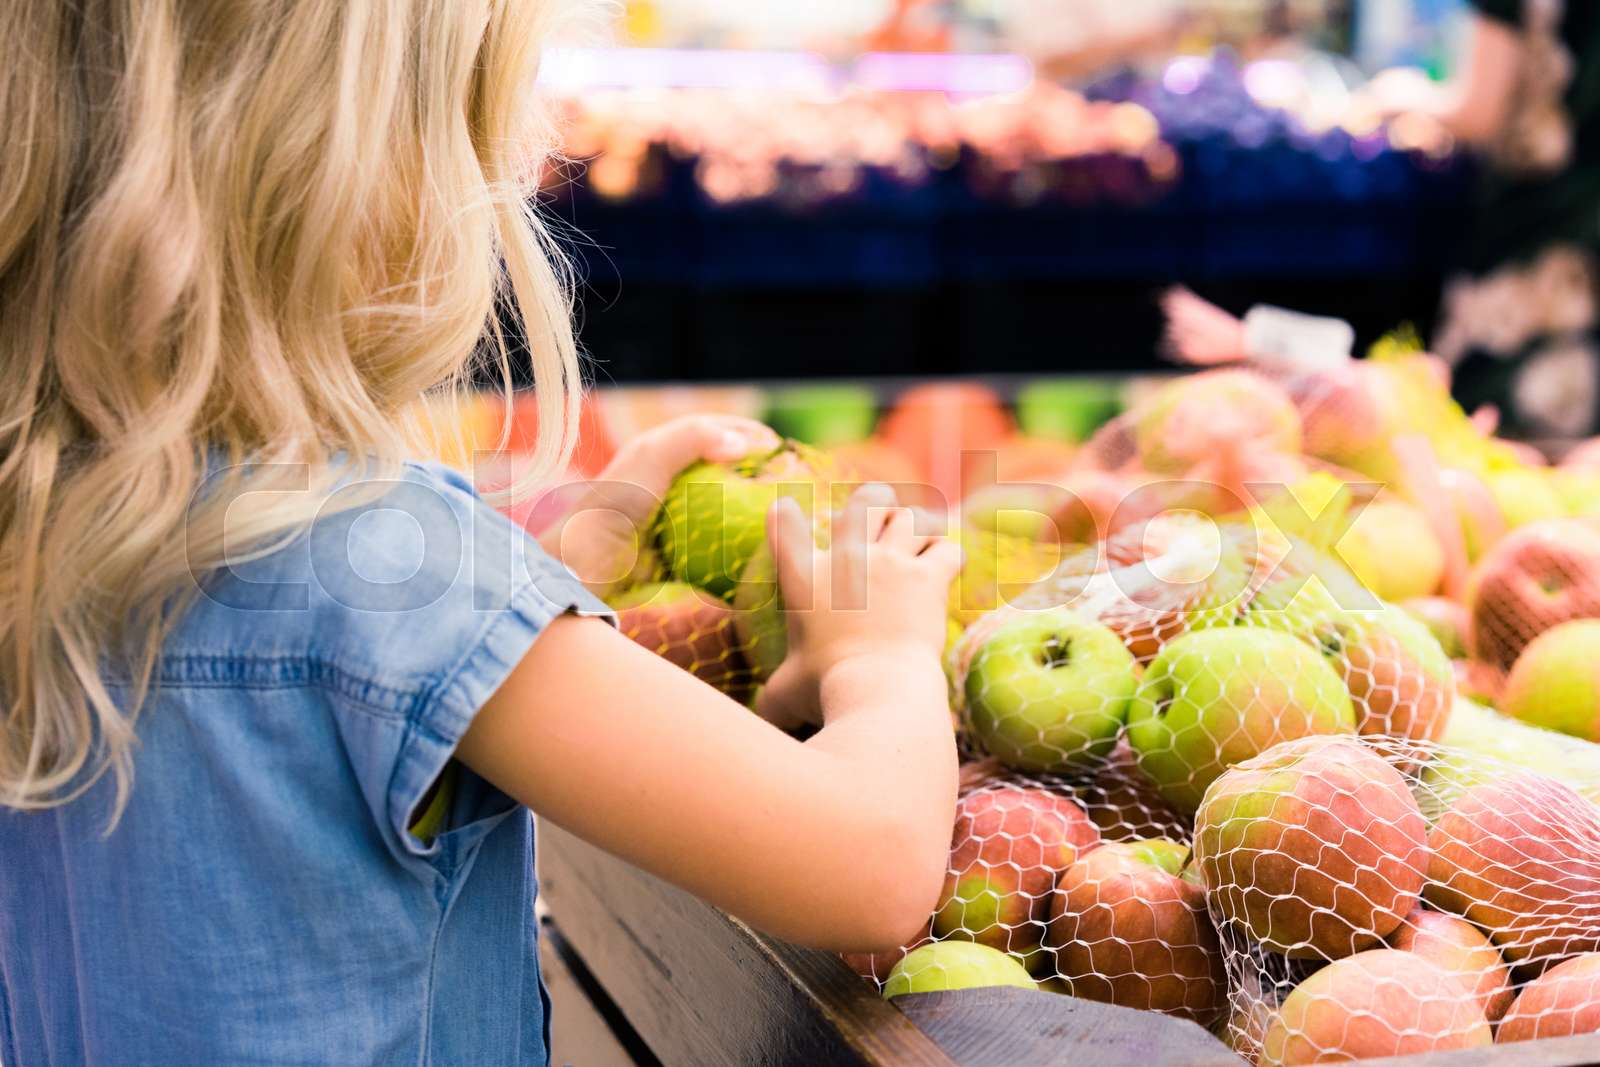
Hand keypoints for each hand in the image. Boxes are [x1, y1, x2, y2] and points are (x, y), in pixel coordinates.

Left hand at [541, 415, 778, 595]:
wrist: (584, 565)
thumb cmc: (614, 505)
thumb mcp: (651, 459)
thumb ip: (693, 439)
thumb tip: (742, 444)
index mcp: (662, 449)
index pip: (716, 430)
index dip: (750, 433)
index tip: (780, 448)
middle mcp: (669, 478)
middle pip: (724, 468)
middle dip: (757, 472)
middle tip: (789, 483)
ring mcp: (674, 515)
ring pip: (723, 506)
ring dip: (751, 510)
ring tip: (780, 516)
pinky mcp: (676, 548)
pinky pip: (713, 542)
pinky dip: (735, 543)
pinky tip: (756, 549)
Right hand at [756, 483, 961, 729]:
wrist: (876, 689)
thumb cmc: (824, 690)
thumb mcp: (784, 692)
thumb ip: (770, 697)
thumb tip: (761, 717)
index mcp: (804, 578)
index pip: (782, 521)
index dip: (784, 514)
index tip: (788, 514)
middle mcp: (846, 559)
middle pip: (865, 501)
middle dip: (875, 502)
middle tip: (879, 519)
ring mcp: (889, 563)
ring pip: (911, 518)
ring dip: (916, 529)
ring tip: (919, 545)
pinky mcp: (928, 578)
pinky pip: (947, 549)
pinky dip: (949, 556)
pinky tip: (947, 568)